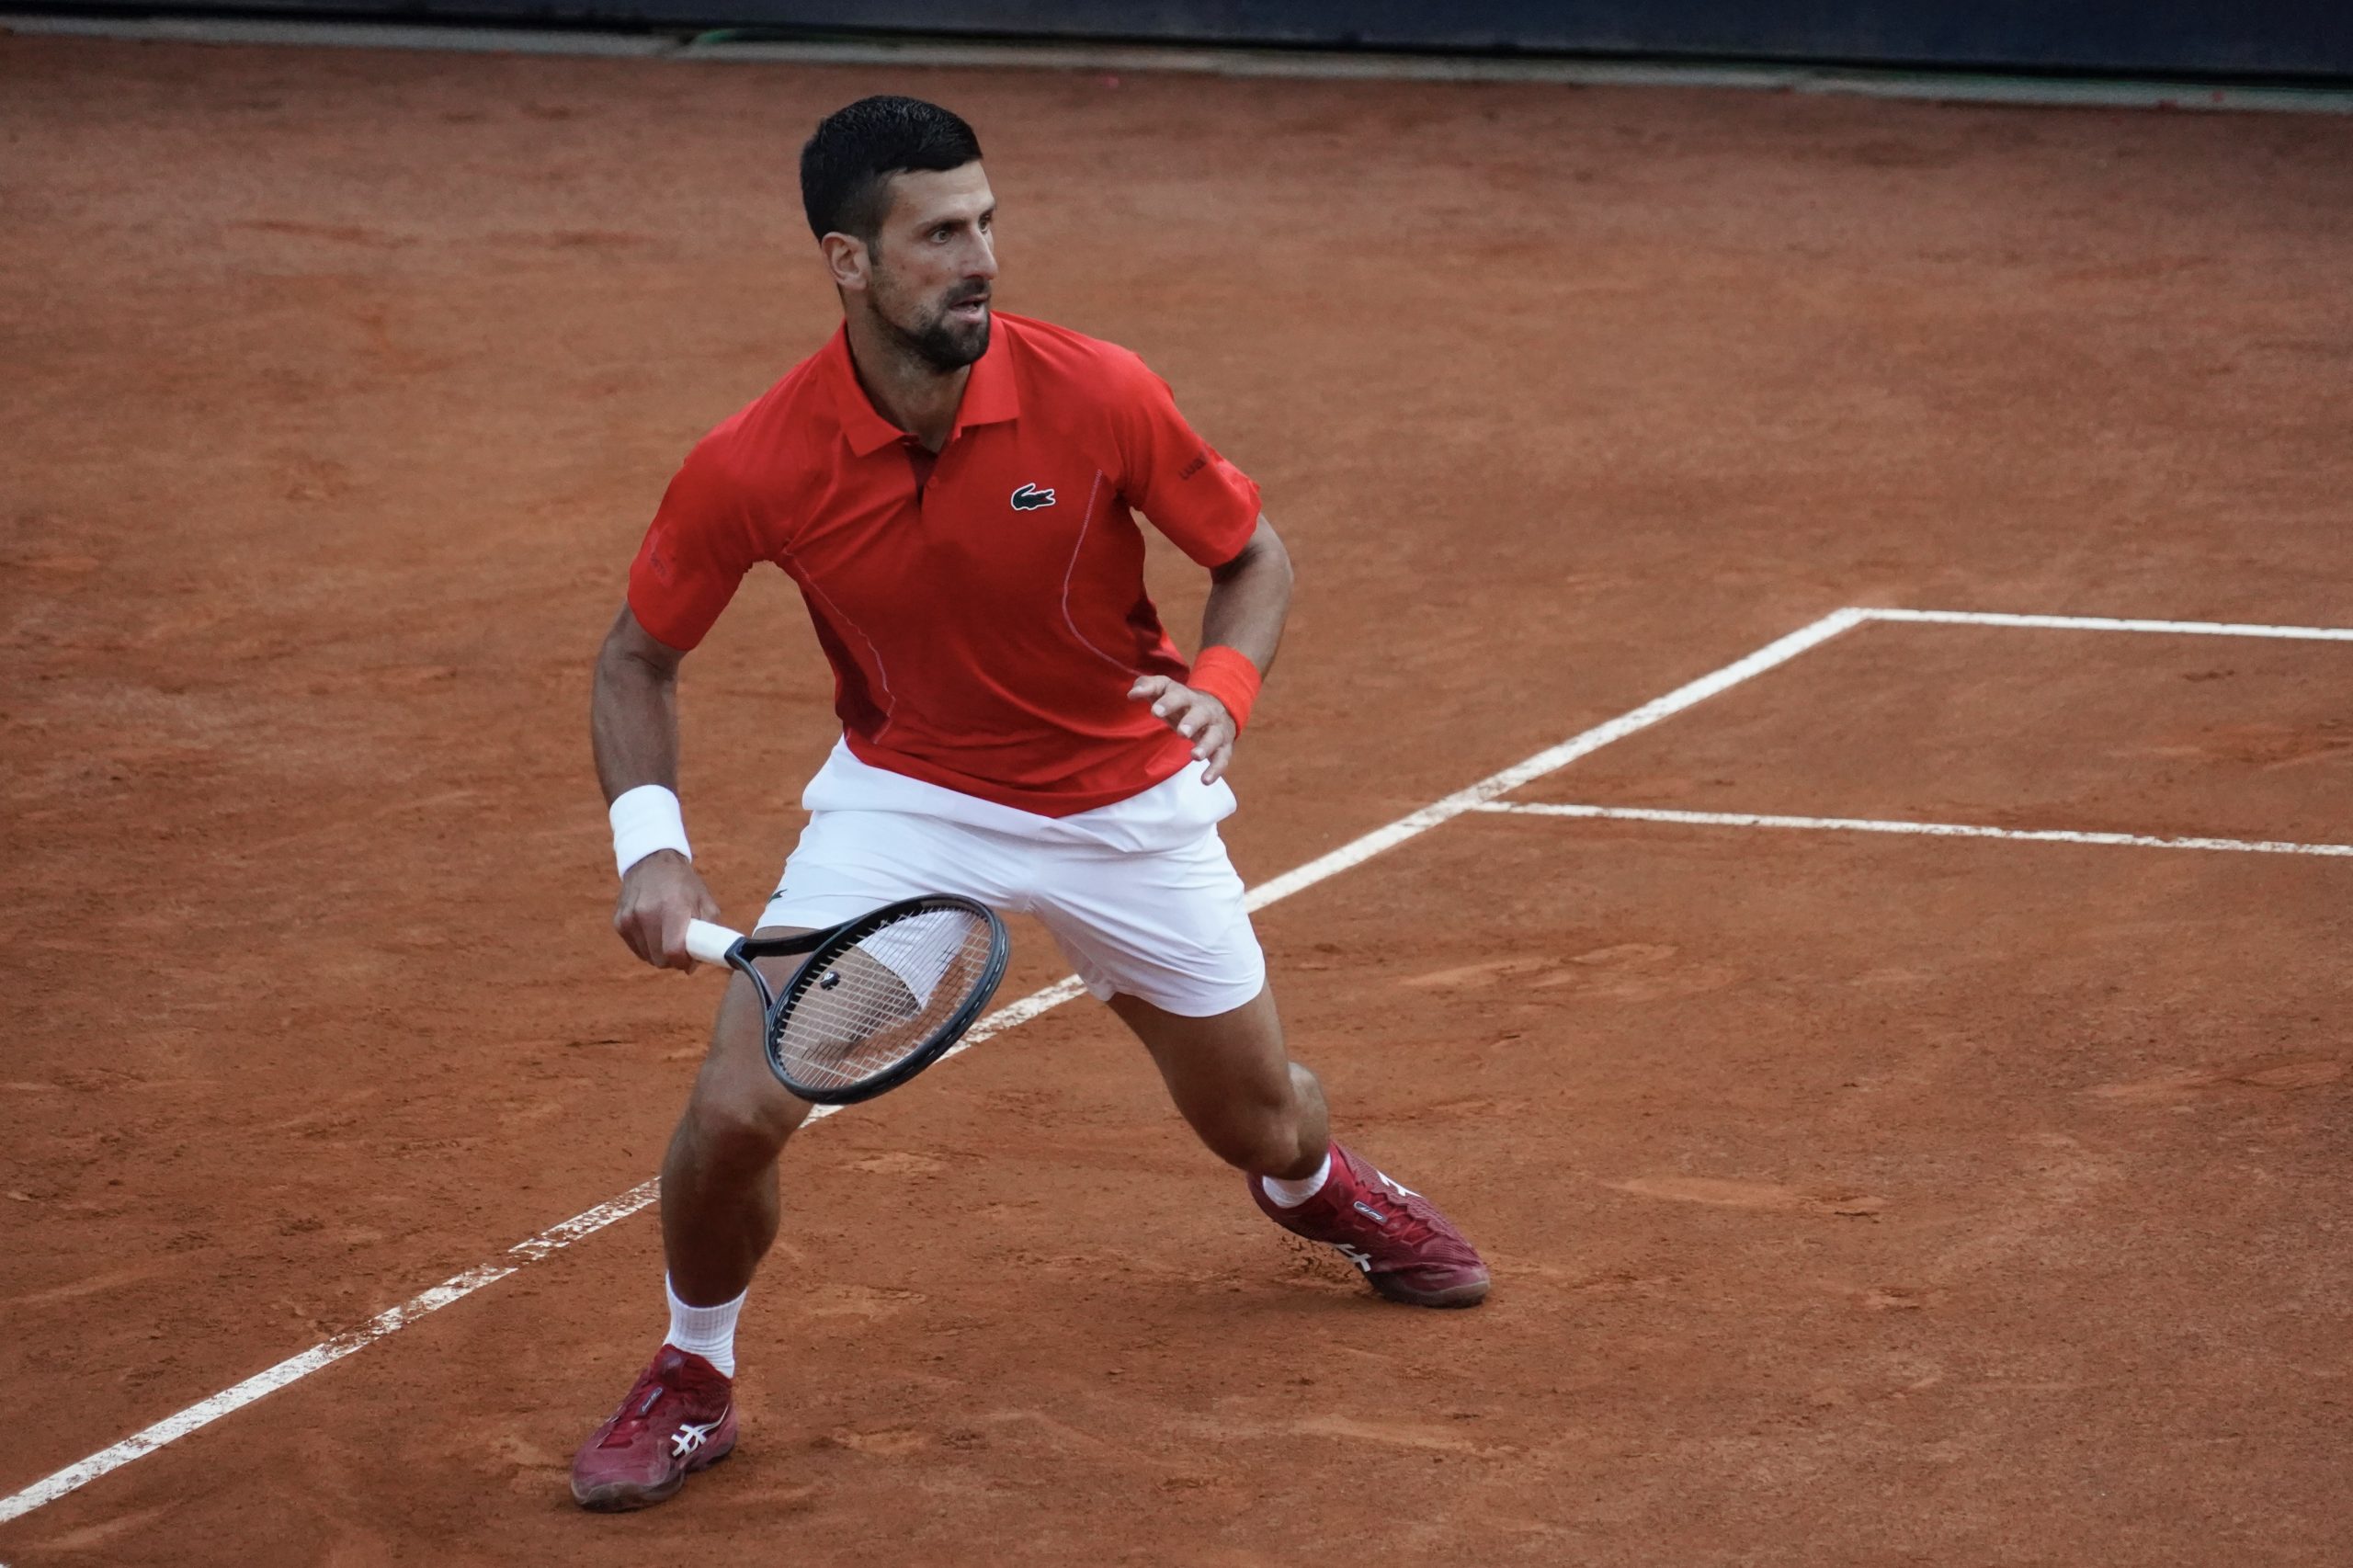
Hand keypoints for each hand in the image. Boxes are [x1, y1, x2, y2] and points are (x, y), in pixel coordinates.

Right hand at [612, 850, 720, 970]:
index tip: (689, 959)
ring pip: (647, 957)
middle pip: (659, 959)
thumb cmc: (683, 883)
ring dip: (659, 952)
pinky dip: (647, 945)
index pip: (673, 951)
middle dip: (673, 959)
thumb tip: (693, 966)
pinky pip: (636, 948)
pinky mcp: (618, 922)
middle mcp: (646, 914)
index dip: (683, 962)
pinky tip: (654, 929)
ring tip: (667, 934)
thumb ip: (708, 933)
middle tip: (681, 946)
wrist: (651, 860)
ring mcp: (629, 919)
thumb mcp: (705, 902)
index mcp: (672, 908)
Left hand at [1128, 675, 1237, 784]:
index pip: (1179, 695)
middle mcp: (1205, 711)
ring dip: (1206, 746)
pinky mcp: (1224, 747)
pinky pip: (1222, 758)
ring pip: (1215, 736)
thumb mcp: (1167, 691)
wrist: (1220, 707)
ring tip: (1195, 756)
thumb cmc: (1183, 702)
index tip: (1155, 711)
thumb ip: (1148, 687)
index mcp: (1188, 697)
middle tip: (1182, 732)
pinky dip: (1215, 769)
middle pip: (1201, 714)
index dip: (1168, 703)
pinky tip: (1205, 781)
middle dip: (1192, 722)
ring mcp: (1216, 729)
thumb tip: (1131, 694)